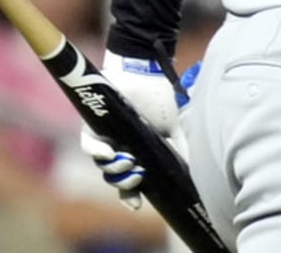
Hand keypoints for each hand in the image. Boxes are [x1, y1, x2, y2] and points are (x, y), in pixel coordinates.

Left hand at [78, 52, 193, 209]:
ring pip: (102, 164)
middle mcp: (118, 149)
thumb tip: (193, 169)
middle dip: (123, 185)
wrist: (145, 75)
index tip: (136, 206)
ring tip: (128, 163)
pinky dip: (97, 151)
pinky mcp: (92, 127)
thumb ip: (180, 148)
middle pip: (114, 177)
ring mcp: (105, 139)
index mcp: (135, 152)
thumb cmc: (158, 99)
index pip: (129, 181)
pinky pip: (88, 145)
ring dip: (113, 169)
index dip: (131, 195)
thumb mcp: (172, 127)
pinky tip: (110, 153)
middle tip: (137, 179)